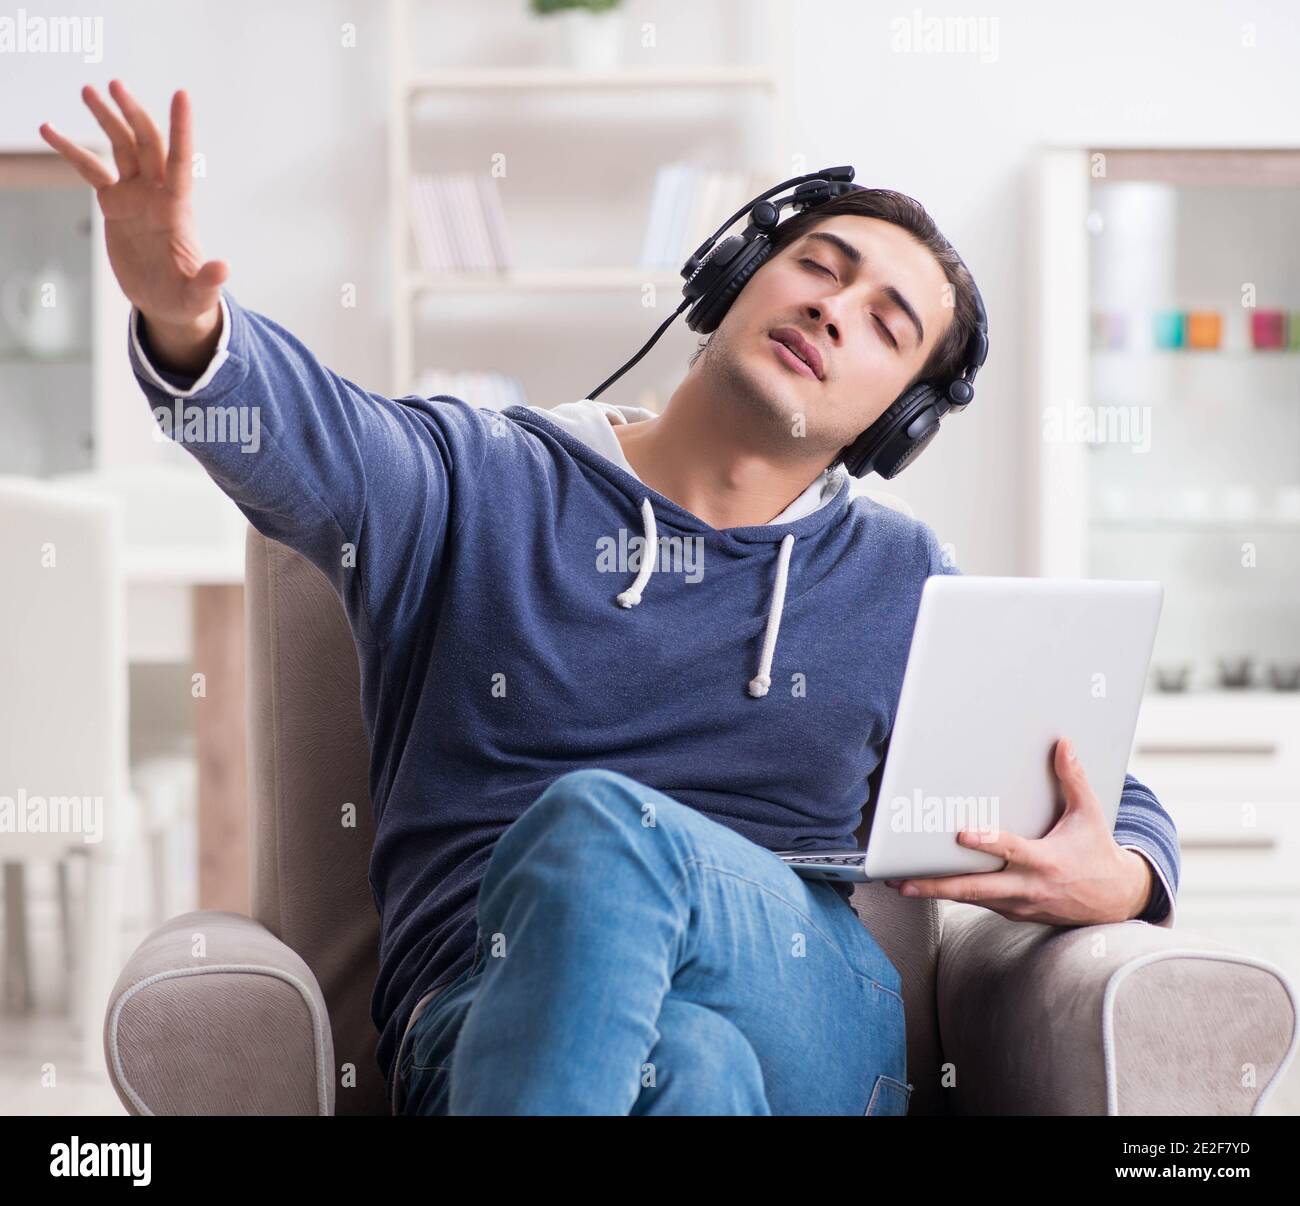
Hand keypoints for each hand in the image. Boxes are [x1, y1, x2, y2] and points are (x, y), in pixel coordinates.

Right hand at [38, 80, 224, 354]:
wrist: (166, 302)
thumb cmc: (187, 299)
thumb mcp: (198, 295)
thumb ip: (209, 282)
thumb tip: (224, 269)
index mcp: (177, 209)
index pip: (180, 161)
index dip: (181, 128)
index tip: (181, 94)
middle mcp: (157, 195)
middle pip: (146, 144)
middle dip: (131, 114)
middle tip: (113, 84)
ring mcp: (135, 196)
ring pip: (121, 148)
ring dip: (107, 118)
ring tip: (88, 90)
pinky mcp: (115, 204)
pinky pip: (91, 170)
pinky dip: (71, 150)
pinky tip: (49, 129)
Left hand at [884, 736, 1152, 925]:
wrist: (1115, 900)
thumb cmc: (1097, 852)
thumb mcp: (1089, 814)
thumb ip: (1073, 778)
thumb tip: (1062, 742)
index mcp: (1045, 861)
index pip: (1011, 850)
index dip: (987, 843)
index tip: (960, 834)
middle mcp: (1028, 887)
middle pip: (976, 889)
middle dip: (937, 886)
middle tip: (903, 881)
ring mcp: (1018, 904)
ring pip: (971, 898)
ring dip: (936, 892)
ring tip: (899, 883)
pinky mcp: (1013, 913)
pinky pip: (978, 903)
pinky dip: (954, 894)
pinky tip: (925, 886)